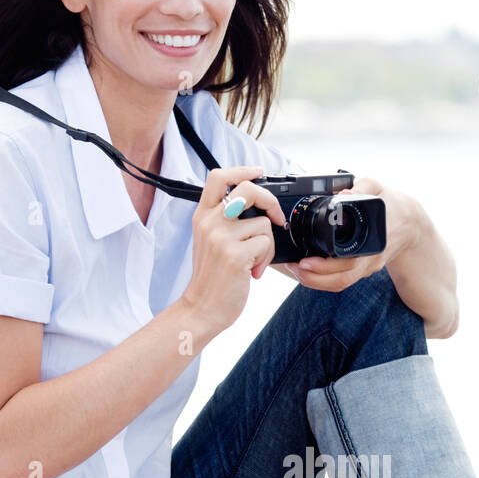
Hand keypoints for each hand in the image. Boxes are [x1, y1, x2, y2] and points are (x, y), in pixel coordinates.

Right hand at [181, 166, 286, 335]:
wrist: (203, 308)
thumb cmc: (212, 277)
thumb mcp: (210, 241)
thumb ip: (226, 220)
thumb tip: (258, 206)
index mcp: (203, 216)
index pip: (219, 177)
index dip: (242, 170)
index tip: (259, 172)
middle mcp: (210, 222)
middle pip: (248, 189)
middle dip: (270, 201)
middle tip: (275, 217)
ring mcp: (221, 238)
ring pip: (263, 223)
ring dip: (267, 245)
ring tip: (254, 261)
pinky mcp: (235, 255)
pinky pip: (265, 244)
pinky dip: (266, 260)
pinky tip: (253, 271)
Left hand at [285, 177, 418, 291]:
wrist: (410, 224)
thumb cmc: (392, 206)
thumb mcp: (378, 188)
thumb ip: (361, 186)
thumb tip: (342, 192)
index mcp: (374, 241)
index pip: (349, 260)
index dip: (326, 266)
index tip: (306, 260)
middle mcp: (370, 258)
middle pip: (341, 279)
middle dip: (313, 277)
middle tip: (294, 266)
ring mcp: (367, 268)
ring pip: (340, 284)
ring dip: (315, 281)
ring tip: (297, 270)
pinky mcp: (362, 270)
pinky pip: (342, 281)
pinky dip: (323, 280)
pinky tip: (308, 272)